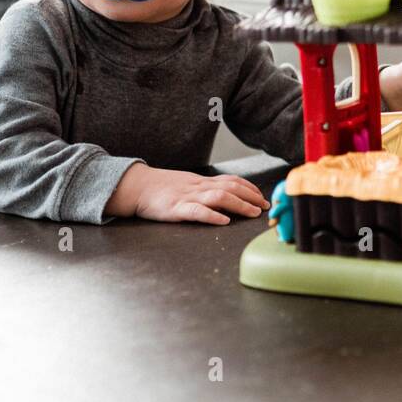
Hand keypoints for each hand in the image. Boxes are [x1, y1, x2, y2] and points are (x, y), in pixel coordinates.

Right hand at [106, 163, 269, 224]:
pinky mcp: (176, 209)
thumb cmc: (161, 188)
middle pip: (231, 187)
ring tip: (252, 213)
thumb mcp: (187, 184)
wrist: (136, 186)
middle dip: (251, 197)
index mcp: (201, 182)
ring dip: (239, 205)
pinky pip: (197, 211)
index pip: (231, 180)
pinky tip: (224, 221)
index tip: (262, 196)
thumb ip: (204, 189)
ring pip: (219, 197)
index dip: (250, 188)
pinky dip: (212, 216)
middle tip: (265, 206)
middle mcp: (198, 187)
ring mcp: (188, 197)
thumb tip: (225, 196)